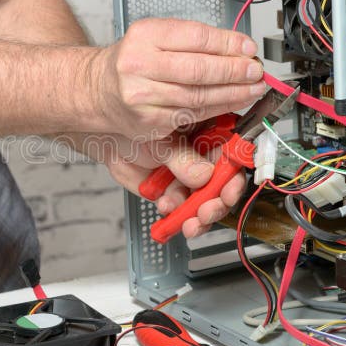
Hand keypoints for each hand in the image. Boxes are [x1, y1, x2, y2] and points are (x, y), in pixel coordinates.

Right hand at [92, 18, 264, 140]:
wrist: (98, 90)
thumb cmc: (132, 61)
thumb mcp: (155, 36)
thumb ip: (192, 40)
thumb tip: (237, 48)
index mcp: (144, 36)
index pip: (195, 37)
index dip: (228, 43)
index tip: (249, 47)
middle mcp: (139, 66)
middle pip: (198, 69)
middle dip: (234, 71)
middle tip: (255, 70)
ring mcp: (143, 97)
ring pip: (198, 96)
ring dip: (233, 93)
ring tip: (252, 88)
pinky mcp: (150, 122)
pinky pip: (192, 115)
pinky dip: (218, 108)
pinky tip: (233, 102)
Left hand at [93, 132, 246, 237]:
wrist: (111, 141)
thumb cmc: (138, 125)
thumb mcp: (161, 138)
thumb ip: (183, 157)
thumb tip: (204, 175)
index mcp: (211, 137)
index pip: (233, 160)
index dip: (234, 179)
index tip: (227, 193)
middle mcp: (205, 160)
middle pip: (224, 188)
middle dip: (217, 205)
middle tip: (206, 212)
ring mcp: (191, 180)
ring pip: (206, 205)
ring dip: (198, 217)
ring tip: (187, 220)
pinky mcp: (177, 195)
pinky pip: (184, 213)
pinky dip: (177, 217)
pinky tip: (166, 207)